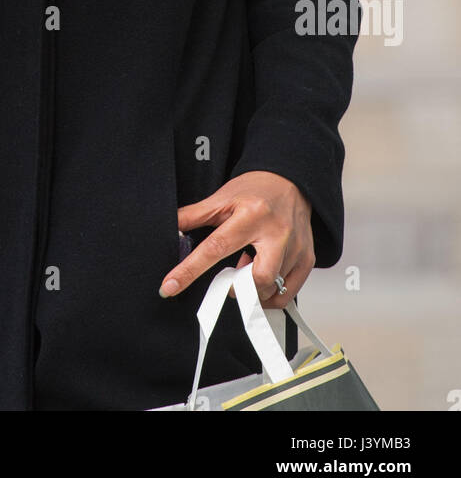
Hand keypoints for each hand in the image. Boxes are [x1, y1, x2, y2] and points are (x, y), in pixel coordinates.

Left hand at [158, 171, 314, 308]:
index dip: (189, 270)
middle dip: (236, 287)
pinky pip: (286, 294)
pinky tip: (259, 280)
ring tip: (247, 267)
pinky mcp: (307, 259)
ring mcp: (295, 248)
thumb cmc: (256, 190)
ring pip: (272, 290)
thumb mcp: (223, 197)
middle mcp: (277, 233)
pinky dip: (268, 296)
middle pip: (257, 278)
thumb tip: (170, 228)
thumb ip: (194, 215)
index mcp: (252, 215)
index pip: (215, 247)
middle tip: (227, 278)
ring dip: (252, 289)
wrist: (291, 181)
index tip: (170, 286)